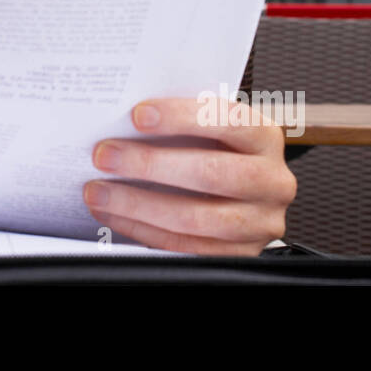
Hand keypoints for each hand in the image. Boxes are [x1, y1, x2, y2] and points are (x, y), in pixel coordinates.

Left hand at [84, 96, 296, 255]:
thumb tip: (120, 121)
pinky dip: (144, 230)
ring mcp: (260, 222)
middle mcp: (272, 181)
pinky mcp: (241, 254)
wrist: (244, 192)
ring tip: (99, 192)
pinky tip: (115, 215)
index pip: (227, 120)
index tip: (137, 115)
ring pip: (194, 218)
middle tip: (105, 156)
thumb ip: (179, 122)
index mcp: (265, 137)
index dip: (180, 117)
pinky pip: (187, 246)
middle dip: (149, 164)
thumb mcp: (210, 128)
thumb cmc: (216, 150)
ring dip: (137, 205)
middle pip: (209, 173)